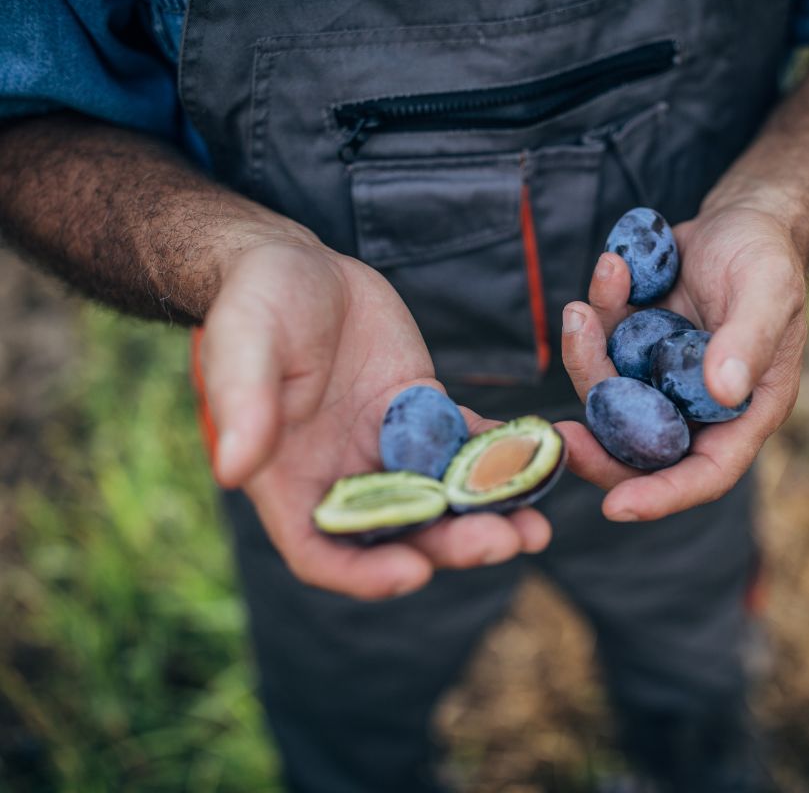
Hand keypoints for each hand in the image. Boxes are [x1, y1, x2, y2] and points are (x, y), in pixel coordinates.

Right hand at [200, 236, 550, 598]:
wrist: (299, 265)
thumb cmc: (256, 303)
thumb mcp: (244, 343)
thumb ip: (243, 403)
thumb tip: (234, 469)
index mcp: (290, 480)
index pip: (324, 551)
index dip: (365, 573)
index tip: (415, 573)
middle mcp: (345, 476)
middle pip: (400, 533)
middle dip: (451, 544)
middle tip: (506, 542)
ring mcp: (390, 449)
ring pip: (444, 499)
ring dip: (489, 515)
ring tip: (537, 525)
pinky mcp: (427, 416)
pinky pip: (470, 445)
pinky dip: (505, 456)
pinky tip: (544, 456)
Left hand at [560, 204, 807, 520]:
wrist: (742, 219)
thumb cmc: (767, 257)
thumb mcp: (769, 290)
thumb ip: (749, 339)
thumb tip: (725, 390)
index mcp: (744, 411)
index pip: (705, 474)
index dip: (663, 497)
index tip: (616, 508)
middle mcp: (697, 406)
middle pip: (641, 452)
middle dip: (598, 446)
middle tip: (560, 434)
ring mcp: (660, 379)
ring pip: (609, 396)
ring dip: (586, 357)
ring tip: (581, 309)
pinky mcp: (633, 347)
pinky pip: (600, 347)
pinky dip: (595, 313)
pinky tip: (611, 268)